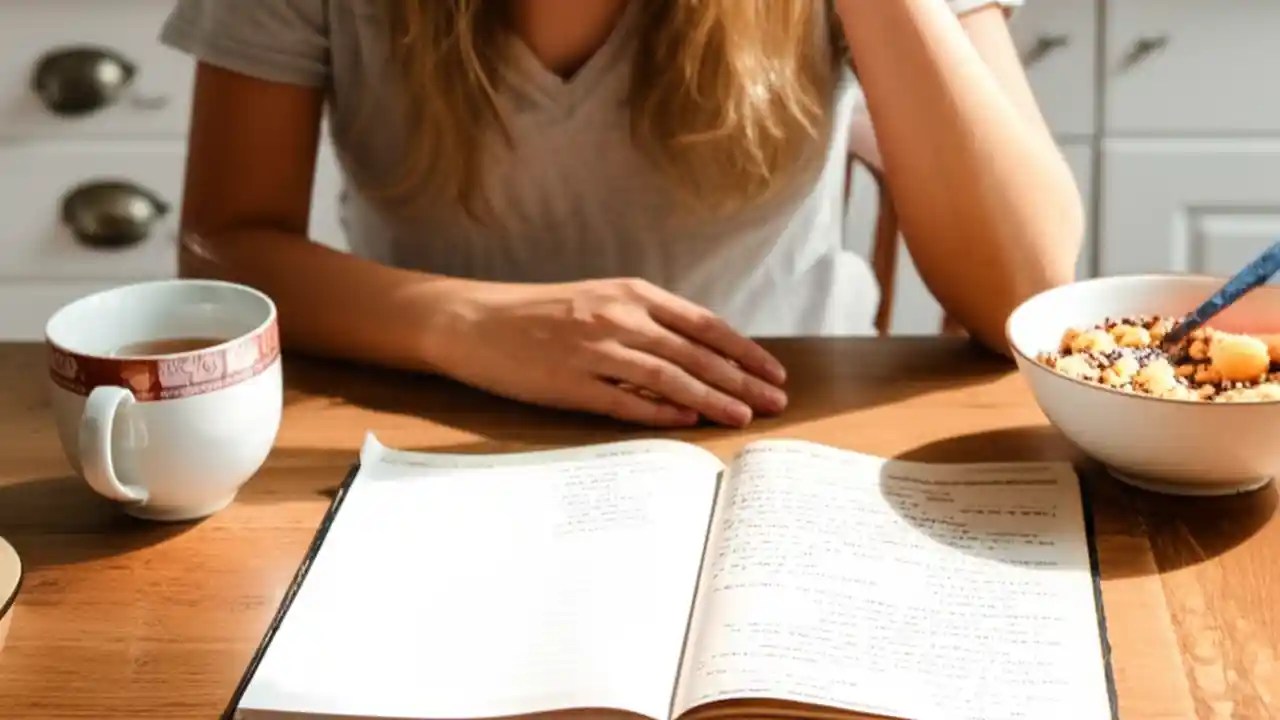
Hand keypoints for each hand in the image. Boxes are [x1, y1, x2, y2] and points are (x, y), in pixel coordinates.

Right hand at [431, 278, 787, 426]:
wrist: (475, 321)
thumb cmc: (540, 313)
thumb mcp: (599, 301)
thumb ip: (647, 322)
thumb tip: (697, 355)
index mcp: (631, 294)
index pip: (704, 324)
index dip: (743, 351)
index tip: (773, 372)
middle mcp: (619, 318)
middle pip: (696, 352)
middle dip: (742, 379)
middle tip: (776, 402)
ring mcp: (595, 351)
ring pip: (670, 377)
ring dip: (712, 399)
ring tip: (743, 417)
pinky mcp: (571, 384)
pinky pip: (626, 402)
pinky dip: (661, 412)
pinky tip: (689, 422)